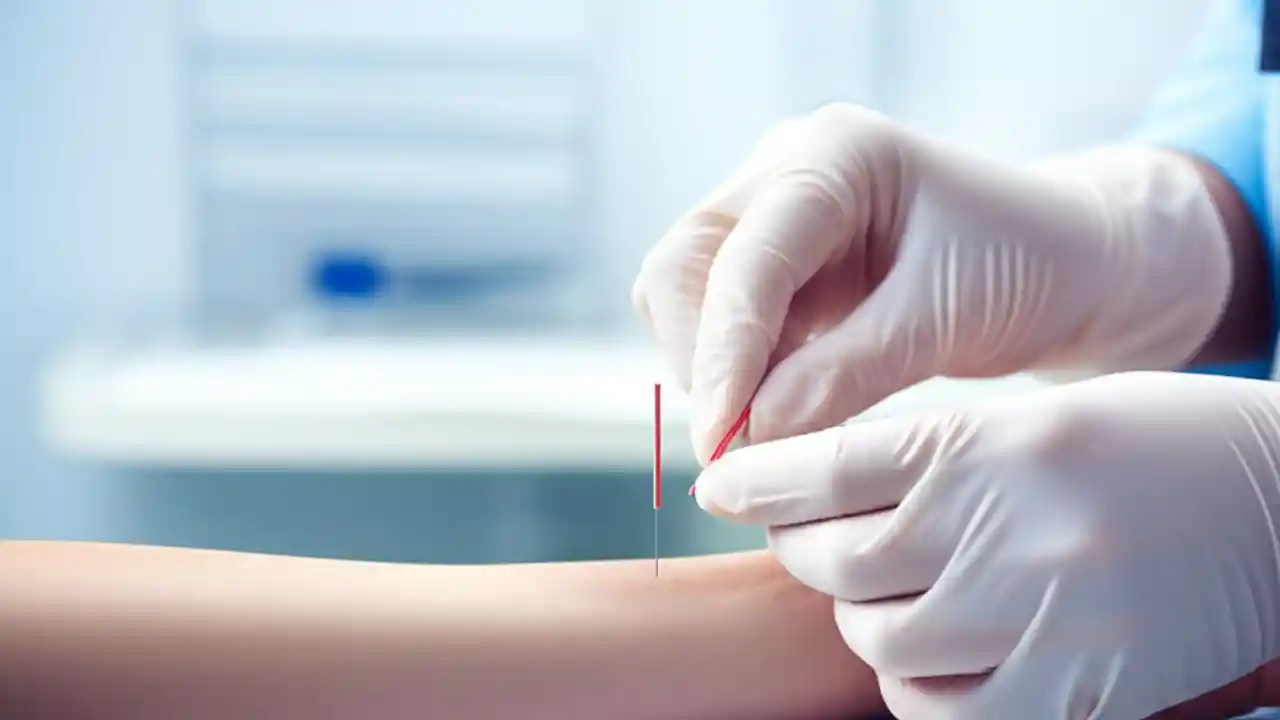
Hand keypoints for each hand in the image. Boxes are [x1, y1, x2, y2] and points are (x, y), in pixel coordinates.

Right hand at [632, 103, 1229, 461]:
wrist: (1070, 264)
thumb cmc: (1030, 269)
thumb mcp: (945, 321)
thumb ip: (841, 375)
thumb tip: (746, 440)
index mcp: (834, 154)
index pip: (745, 258)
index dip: (726, 354)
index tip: (723, 443)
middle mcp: (785, 170)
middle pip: (683, 265)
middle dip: (703, 360)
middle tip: (733, 450)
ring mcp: (772, 213)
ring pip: (686, 297)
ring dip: (712, 373)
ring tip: (763, 439)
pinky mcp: (775, 262)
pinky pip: (721, 323)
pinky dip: (738, 377)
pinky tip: (776, 418)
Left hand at [694, 372, 1279, 718]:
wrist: (1279, 509)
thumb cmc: (1150, 447)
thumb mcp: (1033, 419)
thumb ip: (926, 458)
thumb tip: (808, 496)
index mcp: (994, 442)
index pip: (830, 465)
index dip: (758, 476)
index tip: (721, 483)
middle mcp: (1010, 529)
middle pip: (840, 561)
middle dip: (805, 548)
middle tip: (811, 536)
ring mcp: (1043, 620)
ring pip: (880, 642)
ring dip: (867, 620)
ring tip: (896, 593)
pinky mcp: (1078, 693)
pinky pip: (943, 712)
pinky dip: (921, 686)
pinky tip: (942, 652)